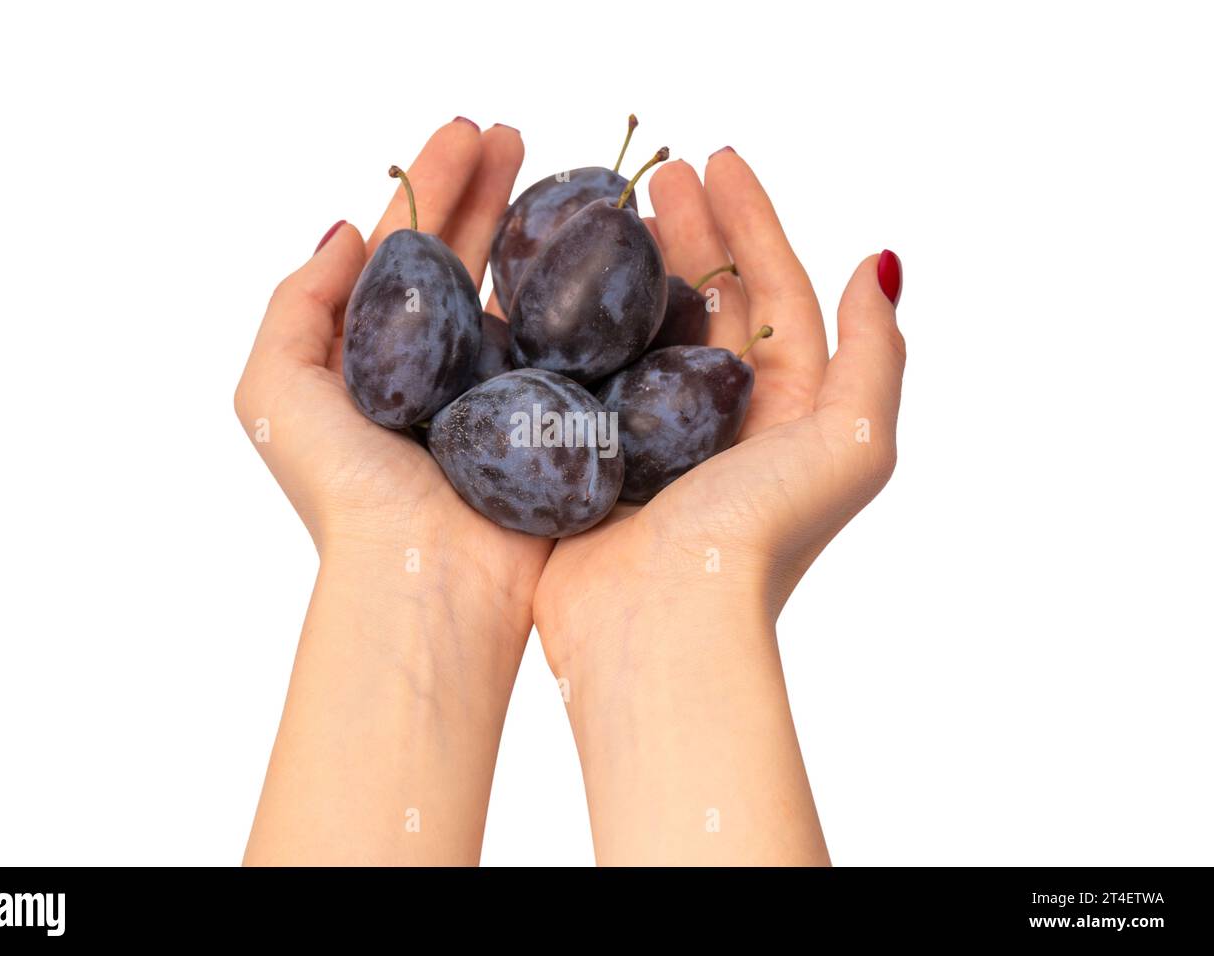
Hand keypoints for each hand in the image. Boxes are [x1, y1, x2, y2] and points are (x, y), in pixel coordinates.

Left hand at [233, 119, 551, 642]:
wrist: (427, 581)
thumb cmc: (346, 494)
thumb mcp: (276, 391)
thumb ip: (296, 304)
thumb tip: (345, 234)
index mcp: (379, 355)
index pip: (408, 250)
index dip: (433, 186)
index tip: (464, 132)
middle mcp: (440, 368)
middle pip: (468, 257)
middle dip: (489, 189)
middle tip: (515, 133)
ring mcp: (502, 393)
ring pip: (525, 292)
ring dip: (543, 231)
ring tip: (569, 179)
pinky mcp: (553, 422)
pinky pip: (576, 347)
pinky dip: (591, 299)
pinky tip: (608, 253)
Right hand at [533, 149, 905, 864]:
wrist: (659, 629)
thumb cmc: (758, 540)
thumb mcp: (851, 446)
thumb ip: (875, 357)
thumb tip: (880, 265)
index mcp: (787, 408)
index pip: (775, 291)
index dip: (752, 220)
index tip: (717, 159)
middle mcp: (721, 416)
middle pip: (706, 300)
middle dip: (688, 230)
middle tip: (654, 175)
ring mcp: (651, 434)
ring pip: (641, 328)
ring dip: (627, 268)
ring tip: (602, 213)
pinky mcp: (591, 454)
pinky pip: (582, 369)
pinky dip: (571, 322)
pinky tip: (547, 282)